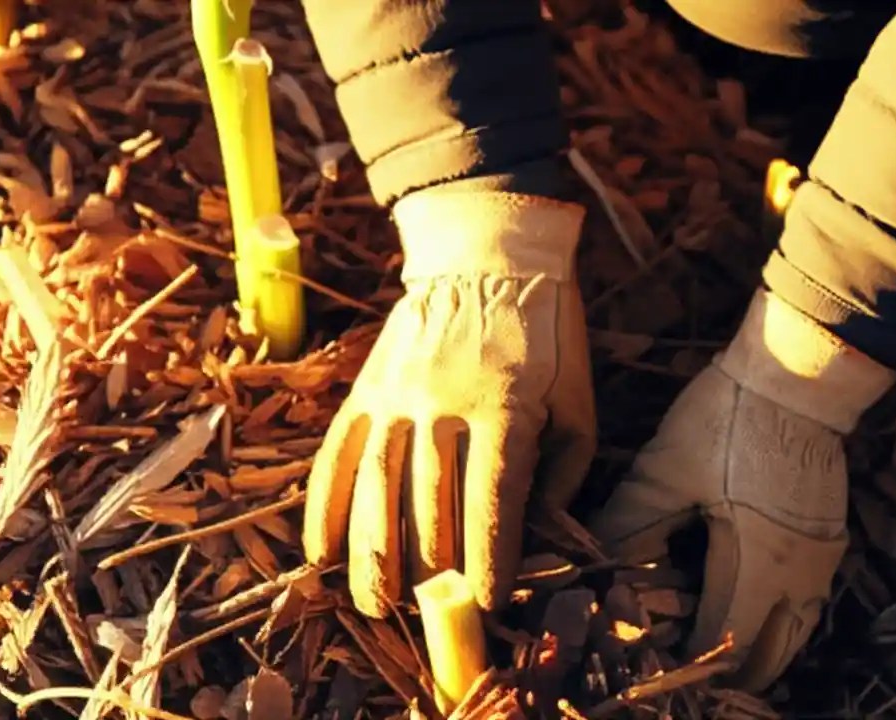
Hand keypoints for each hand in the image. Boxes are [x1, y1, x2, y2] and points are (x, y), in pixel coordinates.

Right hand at [303, 190, 595, 616]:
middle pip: (429, 505)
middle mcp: (444, 405)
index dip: (488, 560)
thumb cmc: (547, 338)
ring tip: (371, 605)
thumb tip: (537, 538)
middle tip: (427, 618)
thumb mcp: (576, 403)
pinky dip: (324, 506)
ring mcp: (397, 397)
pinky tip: (320, 550)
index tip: (485, 605)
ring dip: (371, 554)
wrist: (487, 255)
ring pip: (376, 488)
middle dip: (430, 571)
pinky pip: (337, 455)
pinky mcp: (366, 390)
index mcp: (505, 410)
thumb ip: (560, 474)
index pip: (492, 500)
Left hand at [589, 289, 895, 690]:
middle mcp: (800, 577)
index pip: (725, 646)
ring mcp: (823, 560)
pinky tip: (744, 598)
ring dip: (757, 644)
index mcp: (757, 567)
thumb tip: (588, 565)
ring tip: (709, 637)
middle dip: (729, 667)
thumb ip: (627, 526)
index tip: (653, 658)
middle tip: (681, 657)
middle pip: (771, 657)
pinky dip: (777, 616)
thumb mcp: (663, 473)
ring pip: (795, 632)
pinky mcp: (831, 538)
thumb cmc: (727, 419)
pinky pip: (807, 602)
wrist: (798, 373)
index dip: (687, 662)